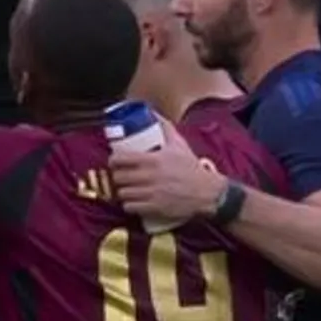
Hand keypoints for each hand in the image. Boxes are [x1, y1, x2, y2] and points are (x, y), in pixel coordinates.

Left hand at [109, 120, 228, 225]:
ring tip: (126, 188)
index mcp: (153, 159)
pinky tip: (132, 201)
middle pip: (119, 177)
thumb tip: (153, 112)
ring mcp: (152, 193)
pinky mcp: (155, 208)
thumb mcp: (179, 144)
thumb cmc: (192, 168)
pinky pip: (130, 207)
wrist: (207, 192)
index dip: (113, 160)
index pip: (121, 158)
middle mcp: (150, 176)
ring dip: (122, 191)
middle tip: (120, 175)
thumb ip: (165, 127)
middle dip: (117, 176)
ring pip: (122, 193)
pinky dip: (128, 205)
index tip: (114, 161)